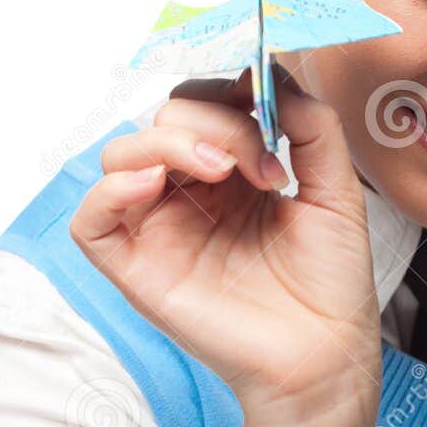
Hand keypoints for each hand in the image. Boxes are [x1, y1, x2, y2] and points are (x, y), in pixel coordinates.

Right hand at [70, 63, 381, 426]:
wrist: (327, 353)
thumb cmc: (330, 280)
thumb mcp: (334, 185)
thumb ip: (309, 123)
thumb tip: (269, 73)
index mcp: (231, 169)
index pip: (203, 101)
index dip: (228, 90)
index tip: (268, 105)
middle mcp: (189, 192)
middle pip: (164, 118)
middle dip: (212, 120)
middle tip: (262, 163)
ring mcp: (158, 227)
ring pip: (122, 154)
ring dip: (168, 142)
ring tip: (218, 168)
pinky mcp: (137, 267)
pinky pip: (91, 219)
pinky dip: (111, 190)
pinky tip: (154, 185)